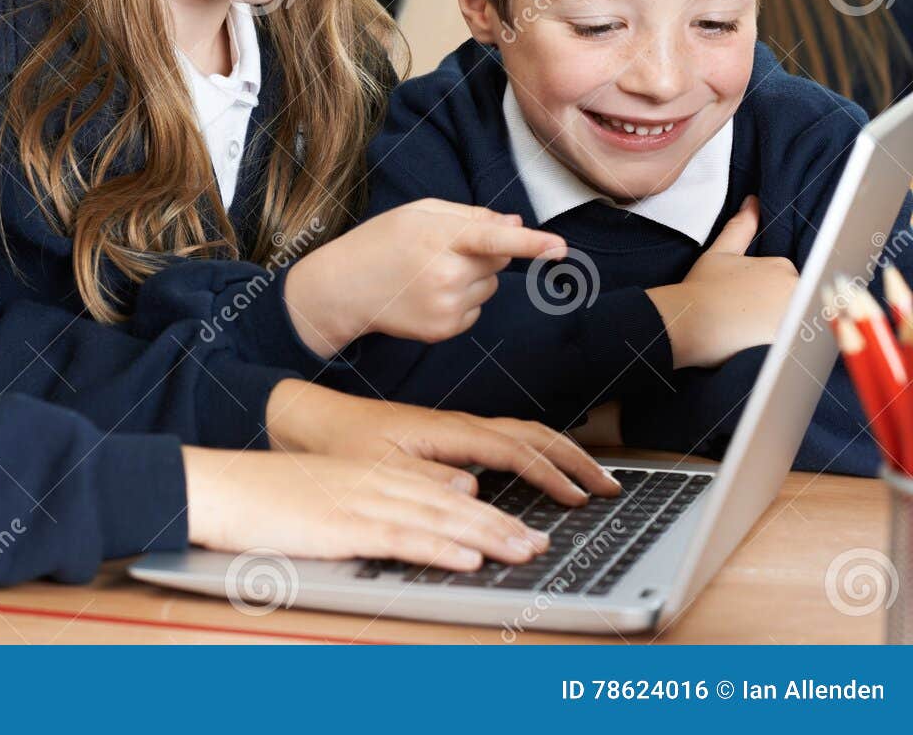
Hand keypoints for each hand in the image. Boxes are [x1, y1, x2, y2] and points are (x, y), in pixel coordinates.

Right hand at [181, 446, 551, 569]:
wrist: (219, 487)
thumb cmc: (265, 498)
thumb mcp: (328, 493)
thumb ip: (379, 497)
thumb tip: (432, 501)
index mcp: (370, 474)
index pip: (442, 491)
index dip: (486, 510)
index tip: (520, 528)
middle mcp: (373, 482)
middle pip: (451, 502)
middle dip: (500, 524)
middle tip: (540, 543)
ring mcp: (359, 500)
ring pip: (437, 516)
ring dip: (486, 535)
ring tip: (523, 550)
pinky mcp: (342, 523)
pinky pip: (401, 535)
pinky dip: (439, 545)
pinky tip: (467, 556)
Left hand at [264, 379, 620, 504]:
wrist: (306, 417)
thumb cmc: (339, 441)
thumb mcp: (377, 466)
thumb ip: (425, 479)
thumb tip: (473, 492)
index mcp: (446, 430)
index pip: (513, 449)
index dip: (549, 475)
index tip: (579, 498)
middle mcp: (456, 425)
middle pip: (530, 434)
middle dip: (573, 458)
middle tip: (609, 486)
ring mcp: (453, 429)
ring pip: (520, 434)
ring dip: (559, 453)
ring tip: (590, 478)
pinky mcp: (445, 437)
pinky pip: (504, 440)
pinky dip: (534, 452)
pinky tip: (540, 470)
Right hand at [284, 199, 565, 354]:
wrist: (343, 289)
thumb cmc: (381, 242)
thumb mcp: (419, 213)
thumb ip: (470, 215)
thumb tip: (516, 224)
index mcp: (437, 239)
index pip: (492, 240)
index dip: (529, 243)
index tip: (560, 247)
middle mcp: (445, 276)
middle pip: (499, 261)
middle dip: (484, 253)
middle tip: (442, 250)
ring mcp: (445, 307)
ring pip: (490, 286)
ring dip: (472, 278)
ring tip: (429, 274)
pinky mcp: (444, 330)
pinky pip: (476, 310)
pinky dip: (462, 301)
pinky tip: (428, 294)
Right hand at [646, 196, 798, 368]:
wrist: (689, 324)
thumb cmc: (700, 289)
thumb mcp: (718, 253)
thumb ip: (740, 227)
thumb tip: (753, 201)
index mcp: (782, 266)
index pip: (783, 281)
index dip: (761, 294)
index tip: (741, 304)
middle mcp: (797, 289)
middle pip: (793, 300)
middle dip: (773, 310)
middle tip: (743, 320)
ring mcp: (797, 317)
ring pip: (795, 323)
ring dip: (778, 328)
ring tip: (749, 336)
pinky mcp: (794, 343)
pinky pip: (796, 344)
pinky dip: (782, 346)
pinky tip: (758, 347)